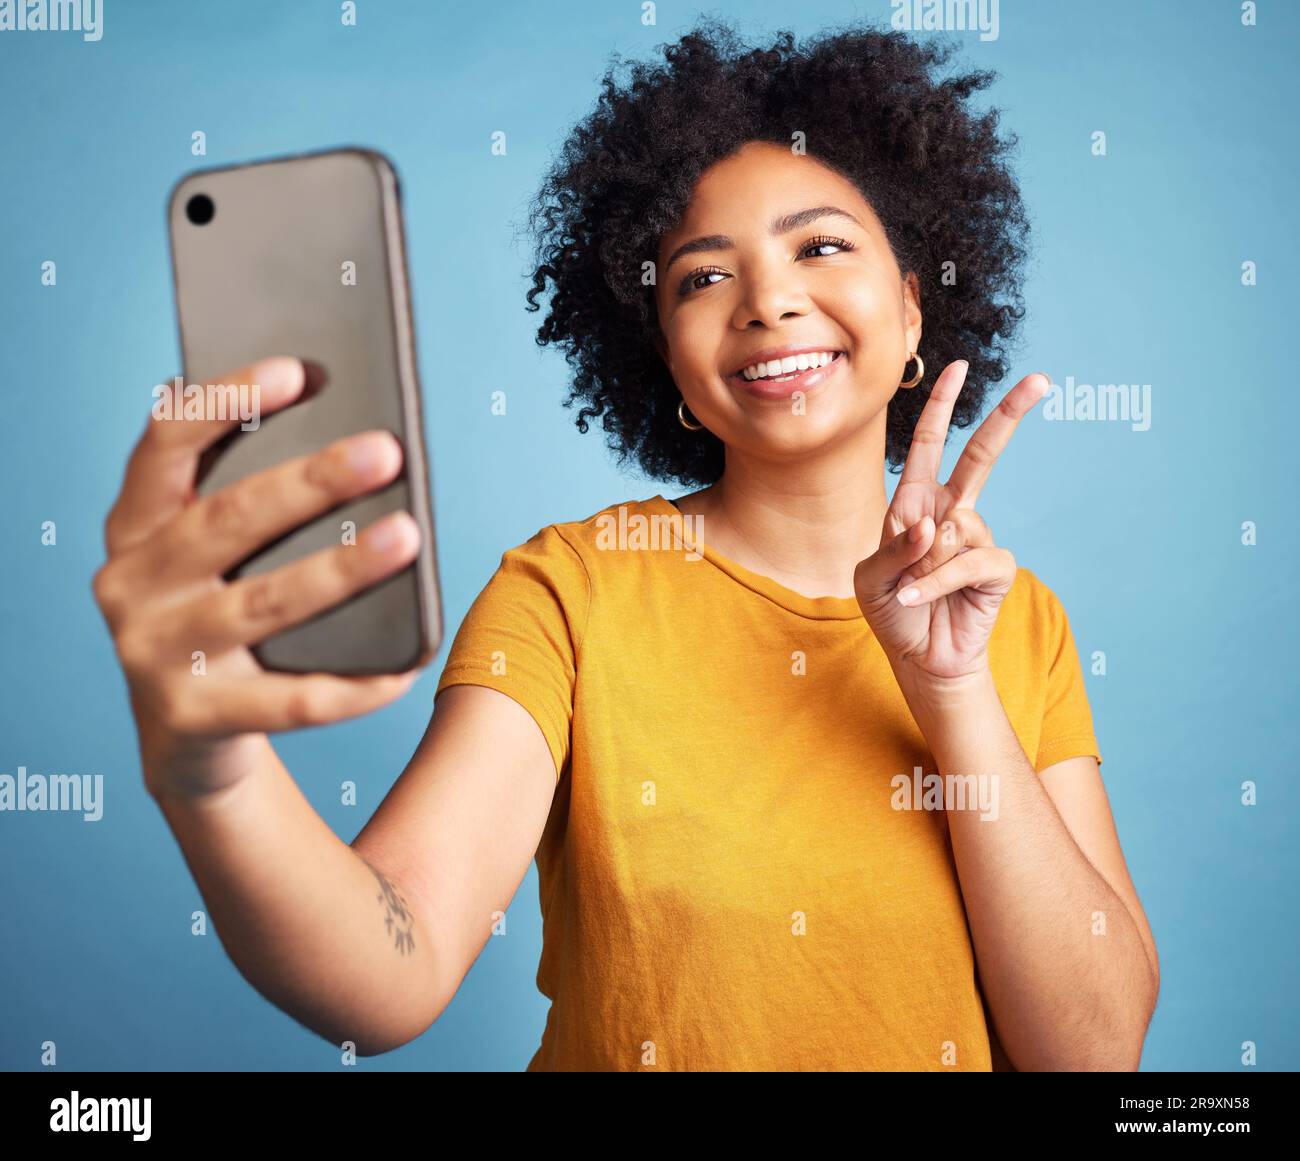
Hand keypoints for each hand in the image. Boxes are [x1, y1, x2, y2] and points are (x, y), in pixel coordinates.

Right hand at [93, 356, 424, 801]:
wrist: (186, 737)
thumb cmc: (218, 615)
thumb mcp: (211, 555)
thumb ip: (245, 496)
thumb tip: (350, 434)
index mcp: (136, 524)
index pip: (167, 443)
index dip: (229, 402)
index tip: (297, 370)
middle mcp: (132, 583)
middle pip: (227, 519)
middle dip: (310, 482)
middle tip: (385, 451)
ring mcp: (156, 653)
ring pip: (262, 603)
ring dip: (340, 569)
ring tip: (407, 536)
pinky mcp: (194, 716)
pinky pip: (290, 700)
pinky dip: (353, 685)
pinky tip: (404, 666)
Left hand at [853, 360, 1048, 685]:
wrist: (917, 657)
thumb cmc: (891, 611)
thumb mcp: (870, 578)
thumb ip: (895, 548)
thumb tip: (934, 524)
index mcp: (915, 503)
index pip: (928, 445)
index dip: (941, 407)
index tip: (957, 367)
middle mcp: (950, 513)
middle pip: (981, 455)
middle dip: (1008, 416)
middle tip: (1041, 380)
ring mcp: (976, 538)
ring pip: (955, 526)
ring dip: (923, 561)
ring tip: (913, 587)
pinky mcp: (995, 568)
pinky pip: (968, 560)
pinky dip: (937, 581)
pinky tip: (920, 598)